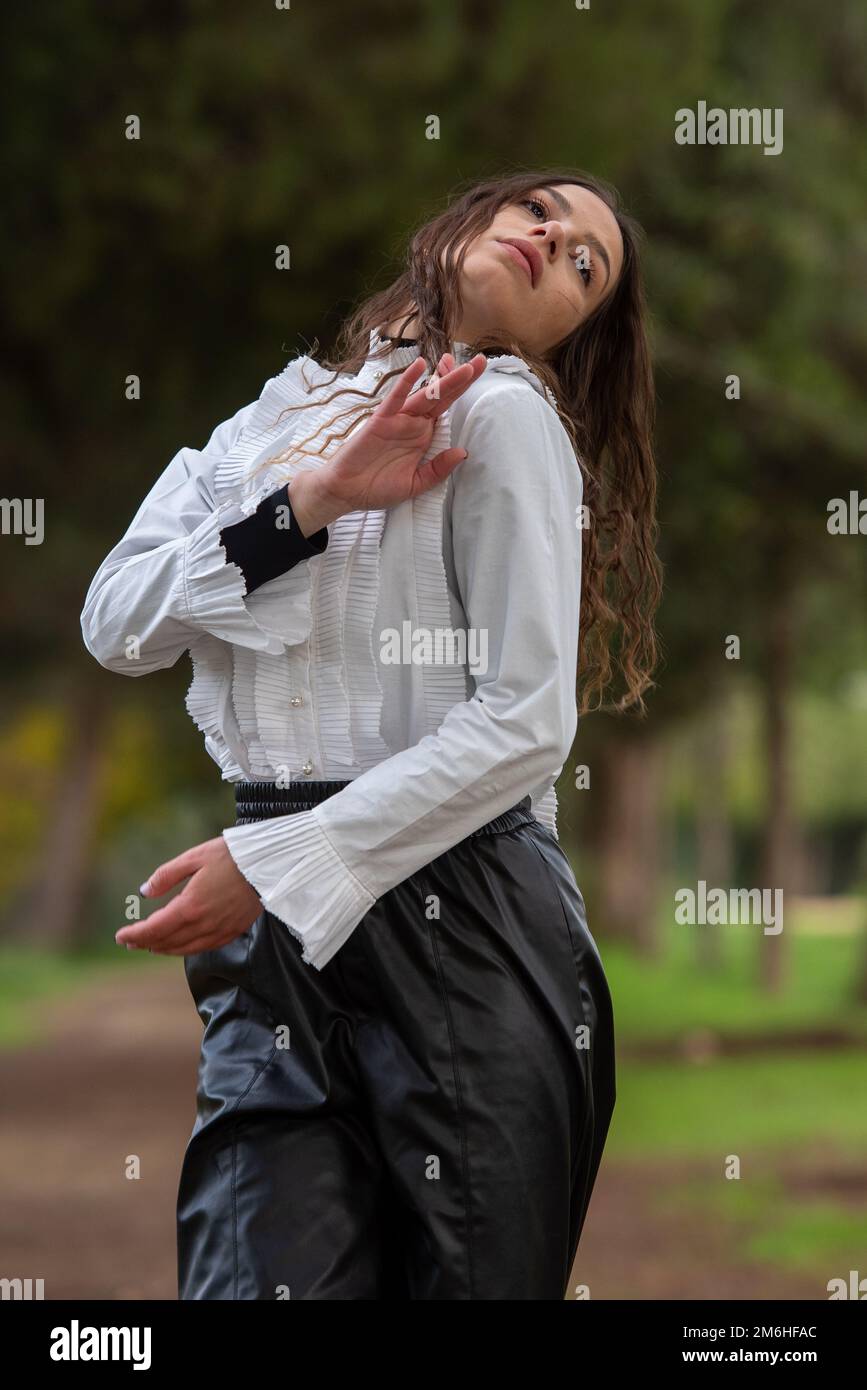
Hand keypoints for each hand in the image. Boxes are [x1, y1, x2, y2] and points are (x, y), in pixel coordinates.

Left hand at [115, 837, 262, 955]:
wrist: (268, 863)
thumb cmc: (231, 856)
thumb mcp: (193, 857)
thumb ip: (166, 876)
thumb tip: (144, 892)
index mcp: (190, 906)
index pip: (154, 929)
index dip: (134, 935)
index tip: (120, 936)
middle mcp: (203, 925)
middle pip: (167, 942)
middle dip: (145, 943)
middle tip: (130, 941)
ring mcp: (219, 931)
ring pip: (184, 949)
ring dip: (164, 948)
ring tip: (150, 945)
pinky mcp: (233, 932)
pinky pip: (203, 948)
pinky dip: (186, 949)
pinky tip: (180, 944)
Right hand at [287, 350, 486, 533]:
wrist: (346, 492)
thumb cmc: (377, 487)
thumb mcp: (415, 484)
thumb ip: (438, 469)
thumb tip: (463, 452)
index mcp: (423, 436)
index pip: (447, 409)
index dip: (462, 392)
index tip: (478, 373)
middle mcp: (413, 423)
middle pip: (441, 397)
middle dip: (460, 379)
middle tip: (480, 362)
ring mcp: (398, 420)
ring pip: (424, 395)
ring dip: (442, 380)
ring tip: (460, 365)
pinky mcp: (381, 420)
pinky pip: (396, 398)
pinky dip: (407, 382)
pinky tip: (420, 366)